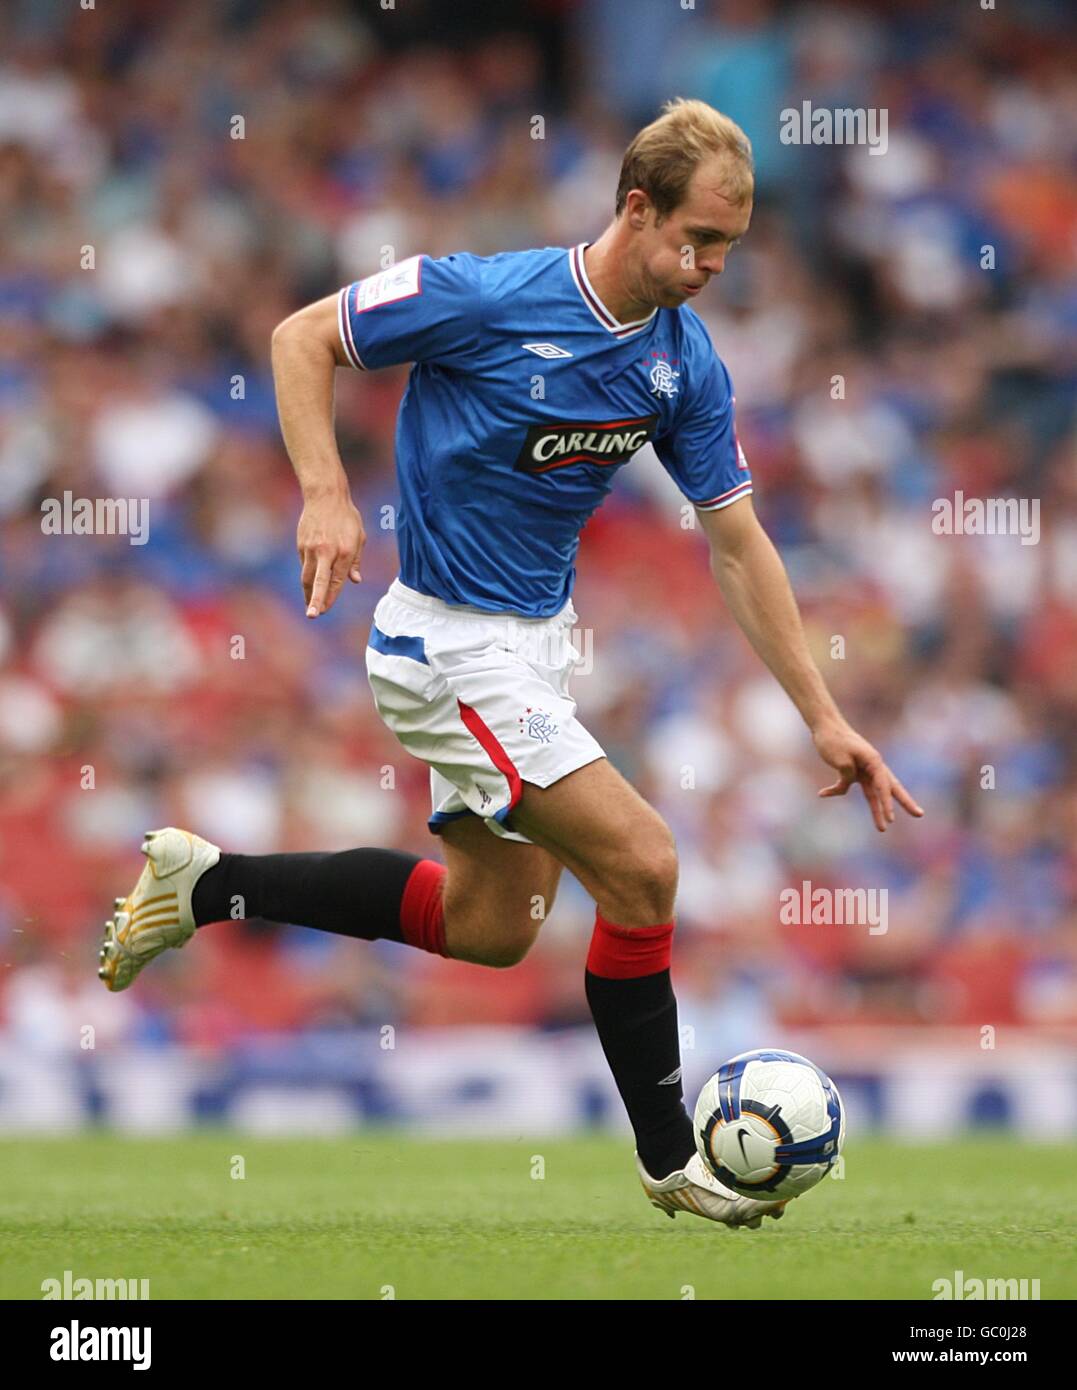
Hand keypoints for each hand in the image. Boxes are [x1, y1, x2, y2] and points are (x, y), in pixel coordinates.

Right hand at [297, 491, 364, 617]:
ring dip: (308, 593)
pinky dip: (308, 575)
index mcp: (344, 551)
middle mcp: (326, 551)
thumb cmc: (346, 517)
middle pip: (318, 581)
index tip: (325, 610)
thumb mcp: (359, 537)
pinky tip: (311, 582)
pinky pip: (305, 564)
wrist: (325, 496)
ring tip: (309, 606)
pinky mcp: (301, 544)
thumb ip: (355, 561)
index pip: (337, 581)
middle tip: (311, 615)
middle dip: (315, 600)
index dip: (331, 597)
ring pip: (307, 576)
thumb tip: (355, 580)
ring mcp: (311, 548)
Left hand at [813, 719, 923, 831]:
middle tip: (919, 815)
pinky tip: (822, 793)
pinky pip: (847, 786)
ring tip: (882, 829)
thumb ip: (847, 773)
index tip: (891, 818)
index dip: (887, 803)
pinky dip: (835, 790)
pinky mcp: (851, 771)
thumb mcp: (840, 758)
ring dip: (877, 810)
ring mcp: (863, 769)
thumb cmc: (833, 739)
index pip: (884, 786)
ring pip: (873, 793)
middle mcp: (872, 766)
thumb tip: (848, 782)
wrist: (825, 725)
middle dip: (904, 803)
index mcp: (874, 761)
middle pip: (890, 788)